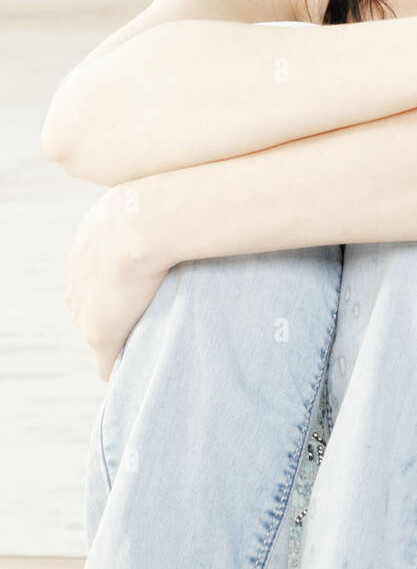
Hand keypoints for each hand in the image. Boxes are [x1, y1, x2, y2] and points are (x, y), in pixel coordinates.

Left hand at [64, 188, 168, 381]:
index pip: (92, 275)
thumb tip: (188, 202)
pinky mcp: (100, 334)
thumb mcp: (146, 197)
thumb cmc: (158, 202)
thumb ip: (152, 209)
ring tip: (146, 338)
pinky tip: (138, 371)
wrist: (147, 221)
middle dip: (112, 309)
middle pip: (88, 305)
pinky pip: (106, 363)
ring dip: (118, 336)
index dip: (116, 284)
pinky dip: (120, 368)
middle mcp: (77, 277)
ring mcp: (86, 308)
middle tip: (145, 311)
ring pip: (97, 331)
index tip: (140, 286)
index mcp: (84, 245)